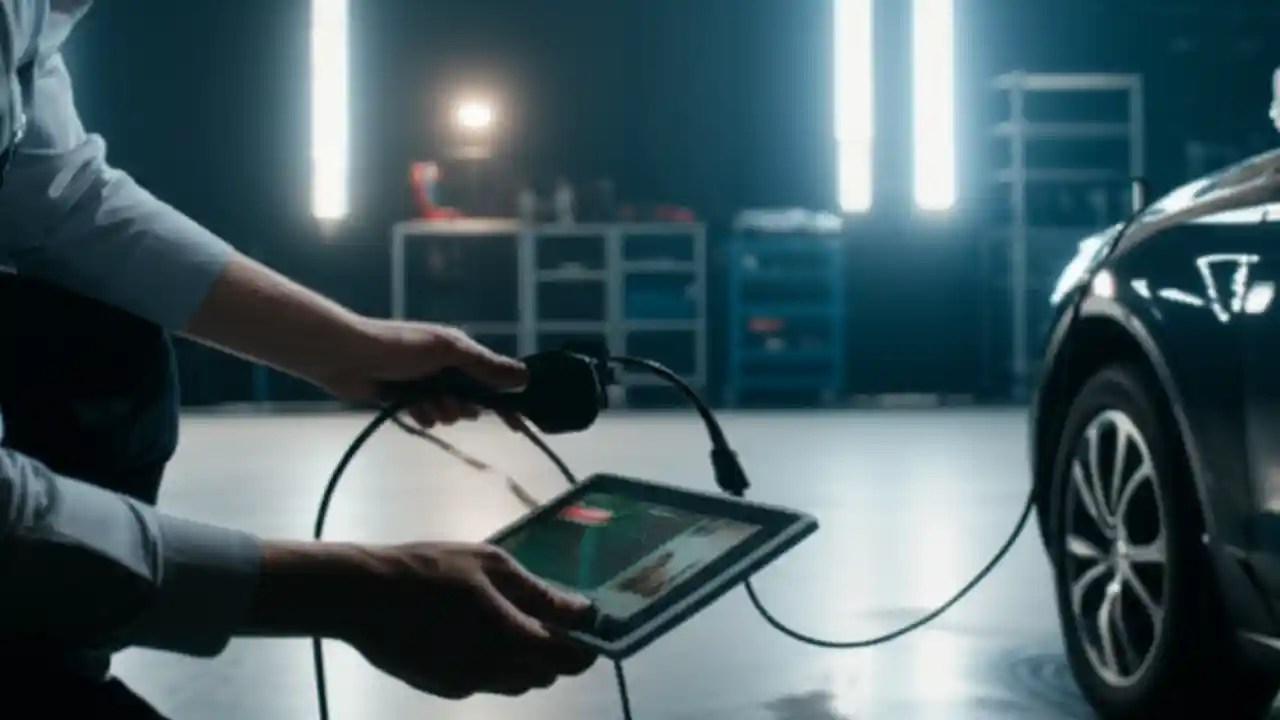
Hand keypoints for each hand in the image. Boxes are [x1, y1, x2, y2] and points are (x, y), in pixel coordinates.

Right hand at [248, 541, 598, 697]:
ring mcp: (467, 685)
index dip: (587, 646)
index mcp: (512, 640)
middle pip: (546, 675)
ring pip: (517, 682)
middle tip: (551, 618)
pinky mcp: (444, 689)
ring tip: (513, 621)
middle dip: (558, 652)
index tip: (589, 627)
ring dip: (527, 660)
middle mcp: (494, 672)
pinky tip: (477, 632)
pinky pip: (486, 682)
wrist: (362, 596)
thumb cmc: (429, 569)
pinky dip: (496, 664)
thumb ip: (540, 594)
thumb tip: (581, 611)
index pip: (570, 659)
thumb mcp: (491, 565)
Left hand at [325, 318, 527, 427]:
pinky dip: (421, 415)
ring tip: (422, 403)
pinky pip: (426, 417)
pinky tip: (409, 408)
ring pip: (449, 412)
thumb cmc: (399, 347)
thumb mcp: (448, 351)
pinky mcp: (406, 399)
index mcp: (459, 351)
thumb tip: (524, 377)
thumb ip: (486, 366)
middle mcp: (445, 367)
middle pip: (472, 400)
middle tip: (448, 403)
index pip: (493, 379)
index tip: (519, 426)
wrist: (348, 355)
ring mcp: (425, 384)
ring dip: (439, 411)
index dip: (506, 402)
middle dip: (463, 407)